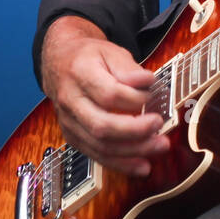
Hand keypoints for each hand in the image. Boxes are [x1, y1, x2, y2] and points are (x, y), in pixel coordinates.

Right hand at [40, 15, 168, 175]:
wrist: (60, 64)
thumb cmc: (91, 58)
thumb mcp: (112, 52)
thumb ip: (130, 69)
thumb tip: (147, 82)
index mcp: (80, 74)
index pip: (109, 94)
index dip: (135, 99)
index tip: (155, 95)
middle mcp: (70, 101)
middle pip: (102, 125)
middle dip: (135, 131)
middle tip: (159, 125)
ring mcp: (69, 122)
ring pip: (99, 145)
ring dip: (133, 152)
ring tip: (159, 146)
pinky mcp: (73, 137)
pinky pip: (96, 155)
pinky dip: (120, 163)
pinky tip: (141, 166)